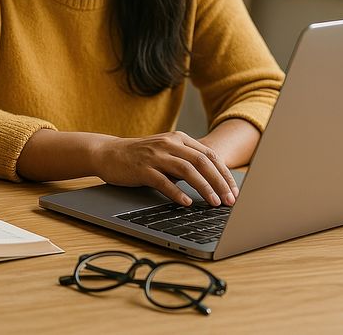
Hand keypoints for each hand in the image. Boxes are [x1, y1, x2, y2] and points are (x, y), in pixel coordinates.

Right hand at [93, 131, 237, 206]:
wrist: (108, 153)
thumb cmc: (140, 156)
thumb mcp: (166, 153)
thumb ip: (186, 161)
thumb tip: (213, 181)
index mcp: (178, 138)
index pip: (210, 155)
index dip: (225, 174)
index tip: (234, 191)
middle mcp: (169, 144)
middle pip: (202, 162)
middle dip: (220, 182)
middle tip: (230, 200)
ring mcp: (155, 156)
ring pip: (187, 170)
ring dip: (204, 188)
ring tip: (214, 203)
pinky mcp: (142, 169)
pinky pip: (163, 181)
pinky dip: (177, 193)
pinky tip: (186, 203)